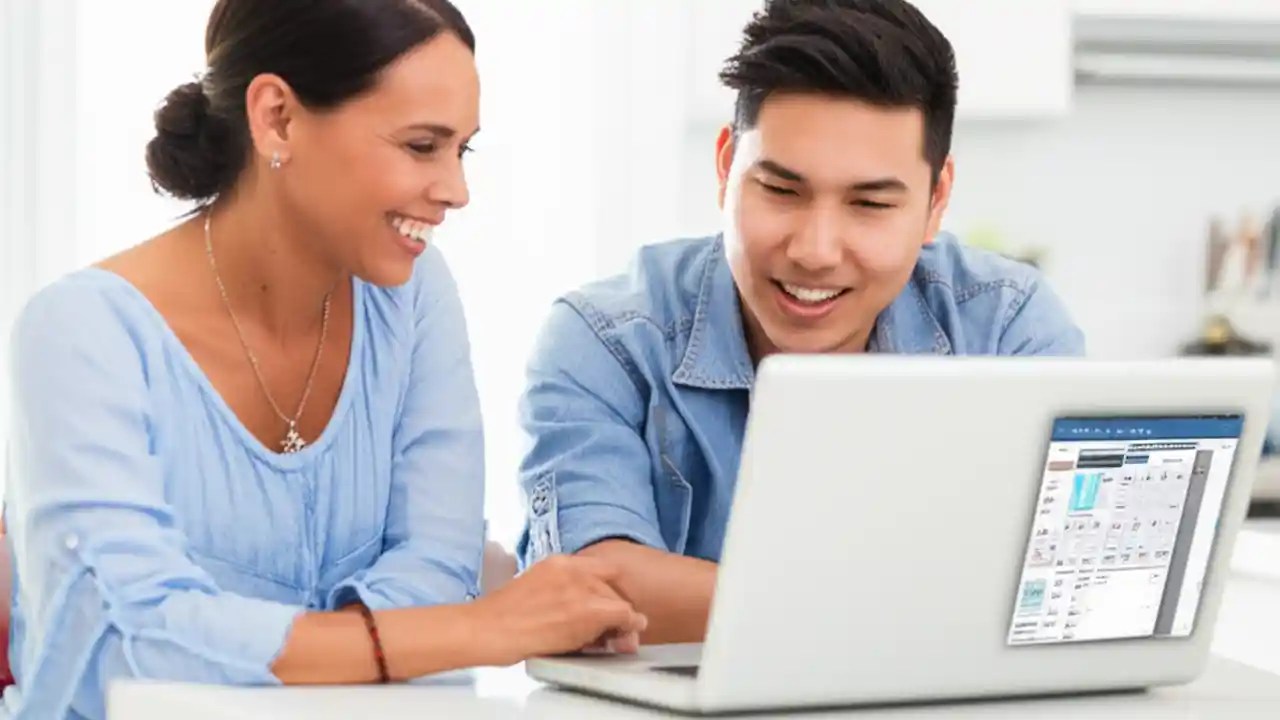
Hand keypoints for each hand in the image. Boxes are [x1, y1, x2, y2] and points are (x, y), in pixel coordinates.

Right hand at [467, 554, 646, 664]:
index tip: (606, 604)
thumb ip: (562, 593)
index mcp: (557, 562)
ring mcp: (581, 588)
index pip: (598, 568)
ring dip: (621, 620)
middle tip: (615, 629)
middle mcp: (572, 569)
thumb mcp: (534, 590)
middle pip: (611, 585)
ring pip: (619, 601)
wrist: (485, 630)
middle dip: (615, 607)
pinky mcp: (587, 610)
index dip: (606, 588)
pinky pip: (623, 615)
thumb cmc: (500, 619)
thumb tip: (582, 612)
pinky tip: (623, 639)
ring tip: (615, 638)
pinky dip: (628, 628)